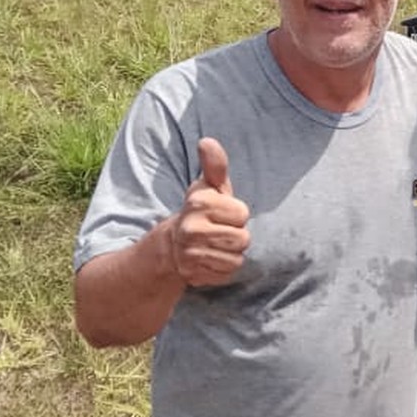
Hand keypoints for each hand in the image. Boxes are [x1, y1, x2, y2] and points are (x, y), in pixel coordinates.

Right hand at [170, 138, 250, 286]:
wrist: (174, 244)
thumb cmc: (202, 210)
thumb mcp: (209, 187)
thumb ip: (215, 166)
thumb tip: (207, 141)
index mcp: (198, 203)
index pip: (242, 214)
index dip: (237, 214)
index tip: (223, 213)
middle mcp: (191, 228)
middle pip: (242, 239)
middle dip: (237, 236)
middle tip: (220, 231)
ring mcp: (190, 253)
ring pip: (236, 259)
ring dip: (231, 254)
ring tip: (216, 245)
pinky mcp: (193, 274)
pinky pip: (226, 274)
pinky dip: (222, 269)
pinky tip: (211, 258)